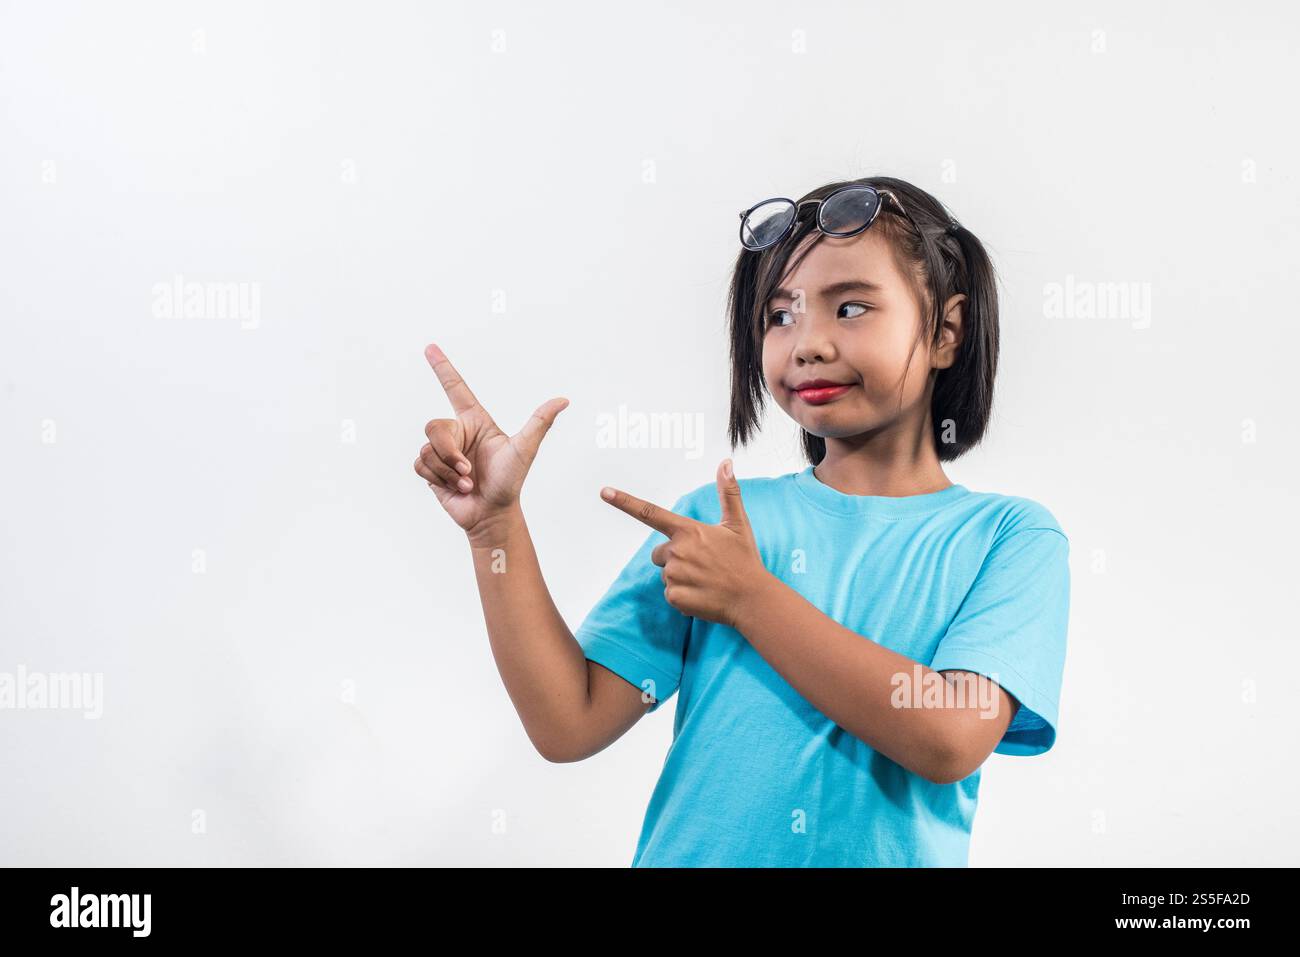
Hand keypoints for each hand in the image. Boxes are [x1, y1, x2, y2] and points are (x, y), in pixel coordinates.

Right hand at [414, 343, 567, 537]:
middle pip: (434, 426)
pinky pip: (420, 464)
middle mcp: (458, 433)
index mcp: (476, 421)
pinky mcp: (431, 470)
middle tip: (469, 470)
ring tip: (468, 482)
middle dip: (450, 452)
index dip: (443, 368)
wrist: (492, 513)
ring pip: (427, 449)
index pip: (456, 389)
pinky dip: (439, 478)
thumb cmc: (510, 481)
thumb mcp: (525, 449)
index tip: (430, 347)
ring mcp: (443, 451)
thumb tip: (563, 400)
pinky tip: (456, 488)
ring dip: (448, 470)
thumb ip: (539, 422)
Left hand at [600, 459, 770, 629]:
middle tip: (703, 565)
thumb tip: (726, 462)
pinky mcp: (675, 597)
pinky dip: (684, 596)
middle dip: (675, 558)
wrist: (753, 599)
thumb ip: (728, 493)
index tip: (604, 492)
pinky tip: (704, 595)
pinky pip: (671, 595)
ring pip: (666, 575)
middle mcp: (677, 551)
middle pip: (659, 553)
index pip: (649, 513)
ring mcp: (675, 575)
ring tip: (707, 581)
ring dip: (681, 578)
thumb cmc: (745, 560)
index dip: (624, 502)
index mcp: (688, 531)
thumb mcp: (737, 524)